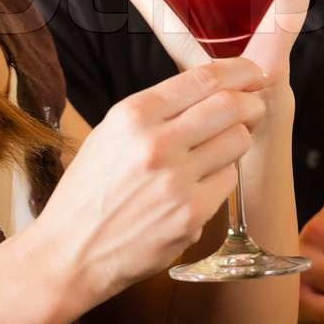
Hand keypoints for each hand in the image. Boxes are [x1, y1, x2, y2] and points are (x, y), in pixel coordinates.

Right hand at [46, 59, 267, 304]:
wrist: (70, 251)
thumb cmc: (89, 191)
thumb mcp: (109, 134)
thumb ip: (156, 112)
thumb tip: (208, 90)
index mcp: (134, 116)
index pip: (203, 79)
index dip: (238, 71)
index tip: (251, 73)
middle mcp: (157, 144)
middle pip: (231, 106)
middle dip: (251, 102)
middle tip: (253, 108)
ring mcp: (176, 181)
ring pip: (238, 142)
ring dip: (237, 141)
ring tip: (220, 149)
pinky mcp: (191, 215)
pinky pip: (229, 182)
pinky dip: (222, 178)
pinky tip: (201, 185)